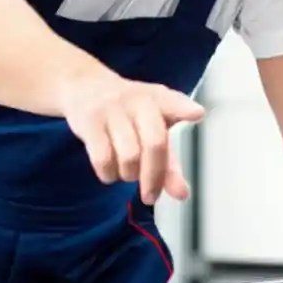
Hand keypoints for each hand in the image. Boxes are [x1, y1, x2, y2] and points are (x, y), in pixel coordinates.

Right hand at [60, 73, 204, 204]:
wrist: (85, 86)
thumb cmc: (128, 113)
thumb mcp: (152, 128)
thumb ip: (169, 162)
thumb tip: (181, 195)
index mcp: (158, 99)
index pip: (173, 102)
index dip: (184, 108)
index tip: (197, 114)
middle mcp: (138, 101)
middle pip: (154, 143)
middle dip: (154, 177)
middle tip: (150, 196)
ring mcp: (112, 109)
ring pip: (129, 156)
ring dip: (129, 175)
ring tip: (127, 173)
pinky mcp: (89, 121)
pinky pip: (103, 158)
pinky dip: (108, 174)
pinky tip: (109, 172)